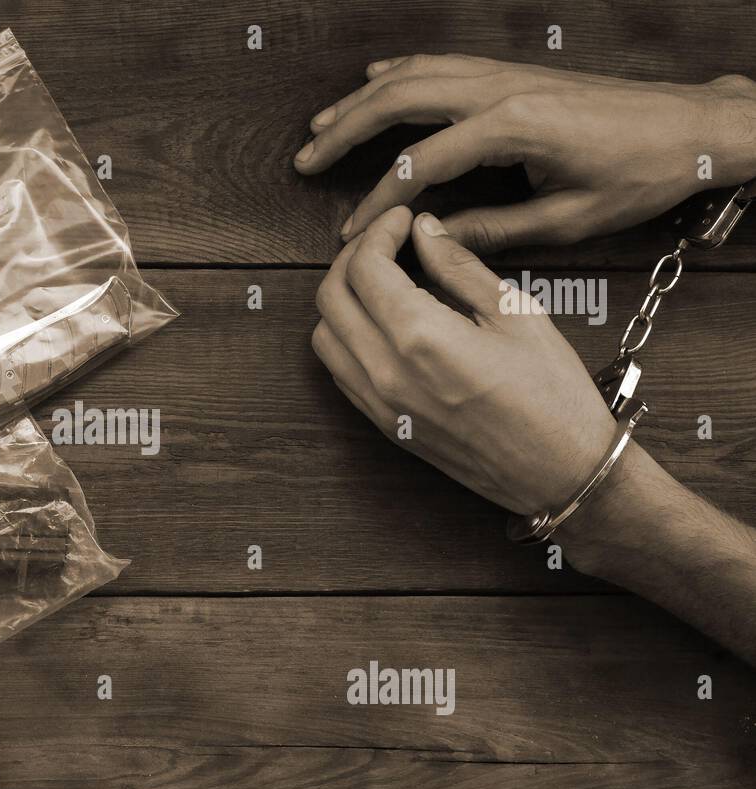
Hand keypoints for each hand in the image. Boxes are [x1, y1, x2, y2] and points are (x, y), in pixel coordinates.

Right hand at [294, 55, 755, 251]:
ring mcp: (507, 75)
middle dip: (345, 130)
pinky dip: (401, 72)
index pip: (421, 164)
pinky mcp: (515, 74)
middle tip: (305, 158)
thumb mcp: (568, 217)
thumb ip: (495, 230)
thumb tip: (435, 240)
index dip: (378, 201)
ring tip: (322, 123)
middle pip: (400, 100)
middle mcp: (502, 90)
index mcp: (512, 126)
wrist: (693, 127)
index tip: (353, 233)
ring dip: (363, 99)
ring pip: (415, 75)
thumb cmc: (640, 173)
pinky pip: (443, 63)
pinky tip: (375, 79)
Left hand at [311, 205, 614, 514]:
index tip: (403, 220)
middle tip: (387, 242)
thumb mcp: (515, 314)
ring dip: (341, 299)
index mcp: (419, 337)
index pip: (365, 267)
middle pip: (330, 297)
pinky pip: (339, 371)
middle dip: (352, 258)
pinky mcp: (382, 424)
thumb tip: (424, 230)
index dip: (380, 232)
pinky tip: (382, 322)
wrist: (560, 472)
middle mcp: (385, 372)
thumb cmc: (552, 393)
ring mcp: (378, 403)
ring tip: (381, 280)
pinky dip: (345, 336)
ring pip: (324, 336)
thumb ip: (460, 267)